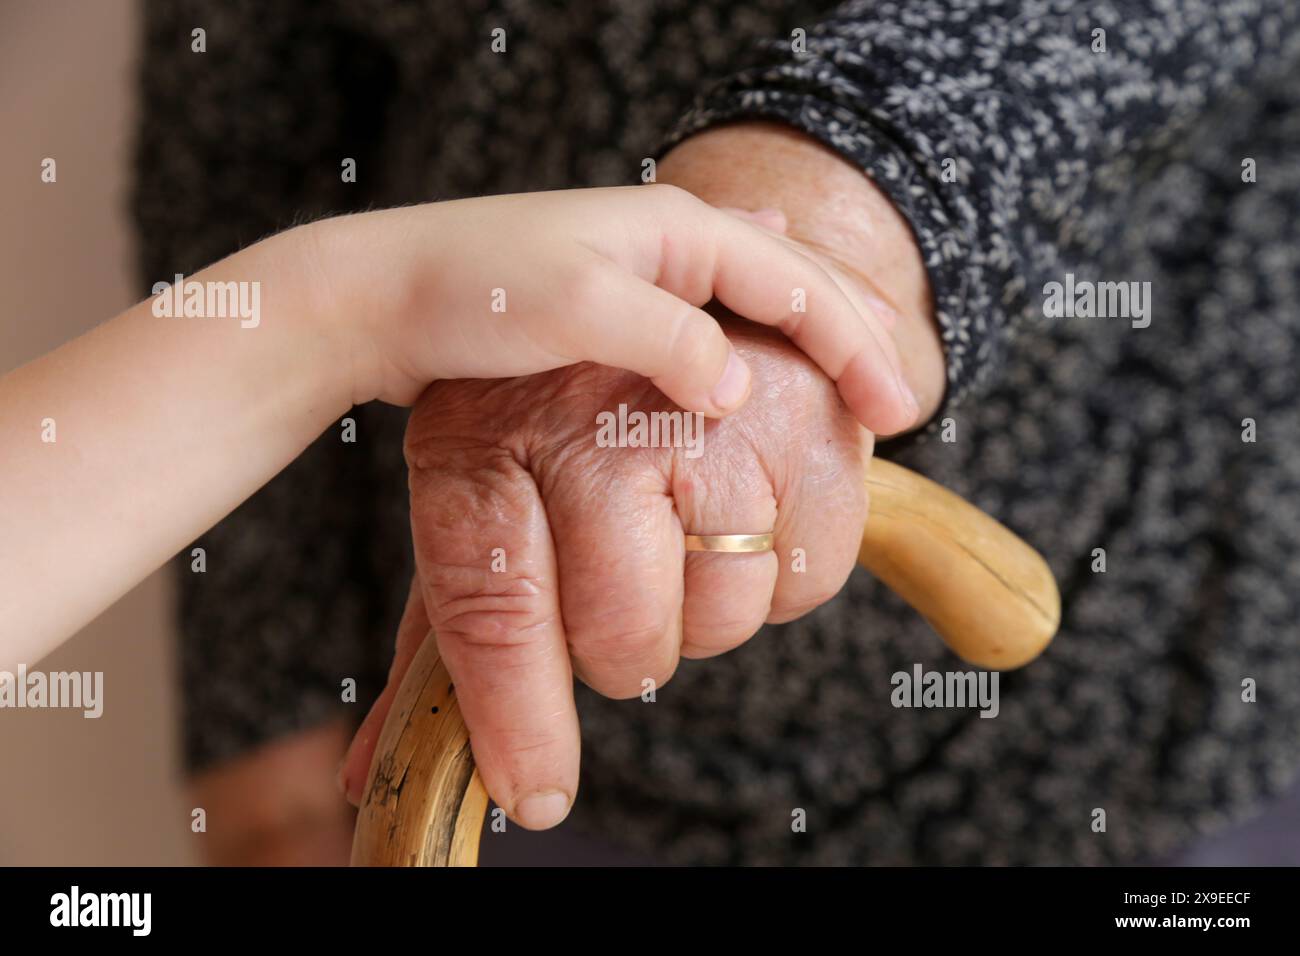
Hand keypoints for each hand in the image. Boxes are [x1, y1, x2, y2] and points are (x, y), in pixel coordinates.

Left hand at [304, 185, 917, 431]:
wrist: (382, 298)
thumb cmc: (472, 292)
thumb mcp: (578, 308)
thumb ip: (669, 341)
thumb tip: (740, 391)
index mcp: (674, 230)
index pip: (794, 282)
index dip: (853, 345)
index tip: (895, 411)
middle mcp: (667, 246)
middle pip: (790, 287)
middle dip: (848, 344)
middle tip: (895, 412)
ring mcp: (640, 281)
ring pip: (753, 311)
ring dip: (807, 353)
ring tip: (847, 404)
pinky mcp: (611, 319)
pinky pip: (708, 337)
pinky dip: (751, 363)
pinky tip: (756, 389)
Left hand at [339, 317, 871, 827]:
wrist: (671, 281)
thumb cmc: (555, 423)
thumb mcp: (481, 500)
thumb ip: (443, 636)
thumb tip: (358, 778)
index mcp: (484, 437)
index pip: (491, 601)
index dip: (513, 712)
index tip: (537, 794)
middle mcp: (592, 421)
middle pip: (620, 633)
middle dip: (625, 656)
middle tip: (625, 607)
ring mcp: (705, 415)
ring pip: (722, 616)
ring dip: (706, 614)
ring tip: (689, 535)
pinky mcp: (804, 417)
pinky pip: (806, 580)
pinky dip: (781, 578)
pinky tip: (752, 514)